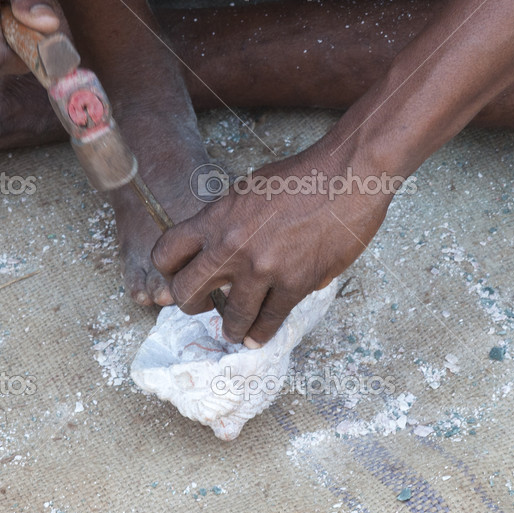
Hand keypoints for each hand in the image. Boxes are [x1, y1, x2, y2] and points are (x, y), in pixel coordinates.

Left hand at [152, 149, 394, 345]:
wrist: (347, 176)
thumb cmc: (302, 177)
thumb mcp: (248, 190)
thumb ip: (228, 221)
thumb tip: (216, 252)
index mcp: (216, 217)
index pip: (166, 253)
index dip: (167, 271)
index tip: (177, 278)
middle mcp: (231, 245)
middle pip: (187, 291)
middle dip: (190, 304)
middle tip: (201, 306)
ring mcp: (262, 268)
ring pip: (230, 316)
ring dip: (230, 328)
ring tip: (234, 330)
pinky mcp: (294, 284)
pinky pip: (269, 321)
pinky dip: (260, 333)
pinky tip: (257, 336)